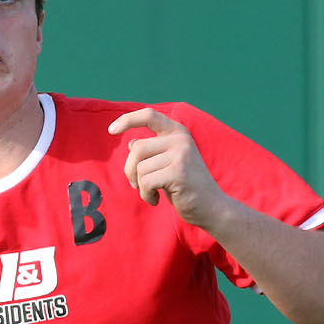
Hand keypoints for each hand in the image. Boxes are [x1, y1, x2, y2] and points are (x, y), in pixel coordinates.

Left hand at [106, 107, 233, 228]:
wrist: (212, 207)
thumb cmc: (186, 186)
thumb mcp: (168, 164)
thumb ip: (152, 152)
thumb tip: (131, 143)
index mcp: (178, 132)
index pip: (149, 115)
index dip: (127, 120)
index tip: (111, 131)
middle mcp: (180, 139)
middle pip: (137, 149)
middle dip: (130, 170)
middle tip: (136, 185)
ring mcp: (181, 154)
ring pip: (140, 168)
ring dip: (140, 186)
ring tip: (153, 193)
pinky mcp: (178, 172)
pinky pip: (146, 183)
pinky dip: (146, 195)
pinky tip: (156, 200)